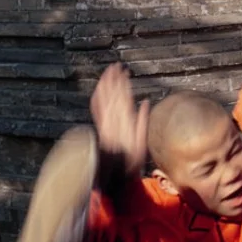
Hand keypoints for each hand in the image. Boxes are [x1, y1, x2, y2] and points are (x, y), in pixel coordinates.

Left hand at [91, 63, 149, 182]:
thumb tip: (145, 102)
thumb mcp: (142, 144)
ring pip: (102, 101)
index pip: (121, 97)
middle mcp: (112, 121)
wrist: (113, 176)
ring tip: (106, 73)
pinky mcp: (100, 128)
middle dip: (112, 80)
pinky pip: (96, 110)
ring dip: (104, 86)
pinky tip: (98, 91)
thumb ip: (142, 122)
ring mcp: (104, 124)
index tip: (122, 70)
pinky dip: (97, 98)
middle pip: (111, 96)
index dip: (121, 83)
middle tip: (114, 66)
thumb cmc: (130, 162)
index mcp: (123, 122)